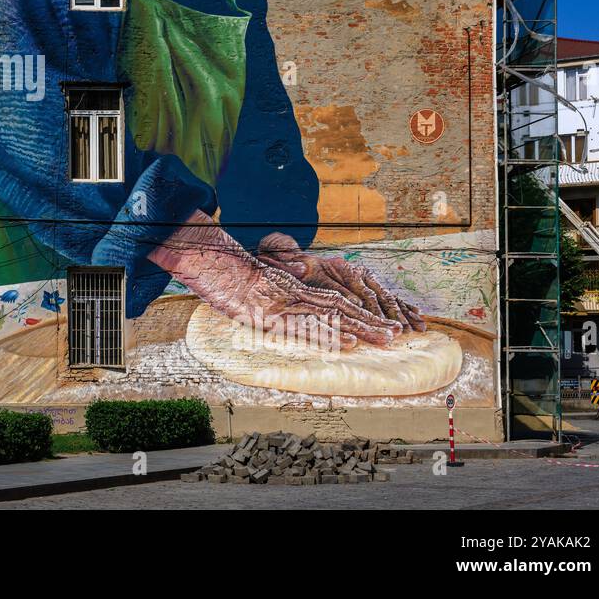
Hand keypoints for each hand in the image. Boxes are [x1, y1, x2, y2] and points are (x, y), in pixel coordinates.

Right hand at [148, 212, 421, 348]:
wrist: (202, 258)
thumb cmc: (224, 269)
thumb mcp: (254, 277)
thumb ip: (277, 279)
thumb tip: (302, 269)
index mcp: (291, 286)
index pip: (332, 299)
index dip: (358, 311)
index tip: (379, 322)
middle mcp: (291, 292)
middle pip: (339, 307)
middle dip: (369, 321)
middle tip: (396, 333)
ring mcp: (281, 302)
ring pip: (328, 316)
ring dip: (358, 328)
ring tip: (384, 338)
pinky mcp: (266, 312)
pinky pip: (300, 325)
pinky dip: (324, 334)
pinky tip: (344, 341)